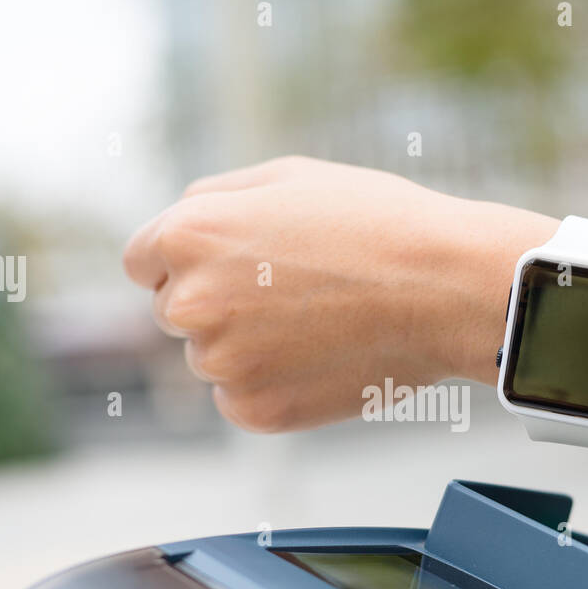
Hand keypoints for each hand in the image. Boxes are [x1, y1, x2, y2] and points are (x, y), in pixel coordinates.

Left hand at [123, 155, 557, 432]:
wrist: (444, 288)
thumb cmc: (375, 224)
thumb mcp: (287, 178)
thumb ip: (211, 200)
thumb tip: (172, 230)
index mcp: (187, 235)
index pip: (143, 261)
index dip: (189, 260)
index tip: (234, 266)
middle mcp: (190, 303)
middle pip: (175, 313)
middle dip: (218, 302)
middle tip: (291, 292)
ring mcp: (221, 364)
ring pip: (212, 358)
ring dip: (247, 346)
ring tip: (318, 321)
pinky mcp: (256, 410)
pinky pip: (240, 400)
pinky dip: (271, 384)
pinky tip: (321, 356)